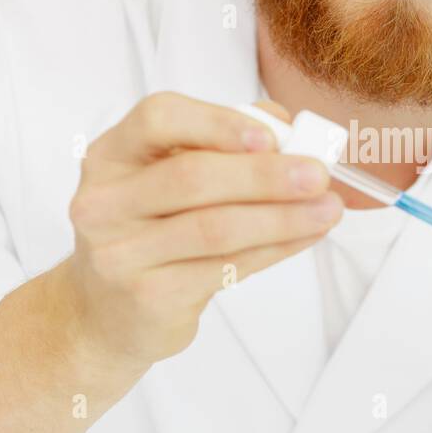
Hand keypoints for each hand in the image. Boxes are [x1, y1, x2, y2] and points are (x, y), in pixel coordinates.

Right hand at [66, 92, 342, 366]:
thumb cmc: (149, 231)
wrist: (104, 312)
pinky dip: (274, 249)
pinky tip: (304, 237)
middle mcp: (104, 202)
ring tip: (327, 209)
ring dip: (282, 217)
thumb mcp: (166, 178)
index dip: (218, 122)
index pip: (157, 119)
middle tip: (318, 175)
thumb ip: (219, 144)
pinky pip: (225, 267)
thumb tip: (288, 128)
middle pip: (192, 177)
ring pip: (215, 228)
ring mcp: (120, 253)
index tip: (271, 136)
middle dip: (265, 175)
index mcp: (110, 156)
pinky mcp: (148, 296)